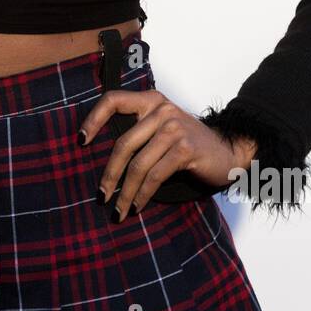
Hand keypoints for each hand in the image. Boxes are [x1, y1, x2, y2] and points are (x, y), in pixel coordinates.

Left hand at [78, 88, 257, 221]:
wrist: (229, 152)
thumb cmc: (190, 144)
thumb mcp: (163, 128)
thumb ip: (139, 132)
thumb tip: (105, 160)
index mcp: (152, 101)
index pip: (113, 100)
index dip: (93, 118)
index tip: (81, 141)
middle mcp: (161, 110)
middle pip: (123, 143)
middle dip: (109, 174)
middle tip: (101, 196)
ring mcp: (174, 128)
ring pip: (138, 164)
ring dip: (125, 192)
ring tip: (118, 210)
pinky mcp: (185, 149)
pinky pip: (155, 176)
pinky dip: (143, 194)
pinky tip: (138, 206)